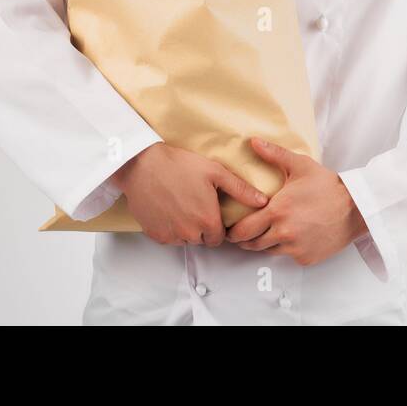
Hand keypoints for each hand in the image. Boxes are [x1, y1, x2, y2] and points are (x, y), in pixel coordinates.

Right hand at [110, 143, 268, 246]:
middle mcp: (189, 233)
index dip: (217, 225)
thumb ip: (241, 189)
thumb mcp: (215, 172)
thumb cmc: (180, 166)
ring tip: (182, 204)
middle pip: (202, 240)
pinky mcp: (154, 234)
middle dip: (202, 227)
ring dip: (186, 229)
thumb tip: (263, 201)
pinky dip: (169, 228)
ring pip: (184, 240)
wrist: (143, 165)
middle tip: (196, 204)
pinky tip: (168, 208)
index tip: (211, 211)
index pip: (219, 238)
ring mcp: (170, 235)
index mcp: (207, 220)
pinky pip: (168, 237)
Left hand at [226, 137, 367, 265]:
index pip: (243, 230)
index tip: (232, 227)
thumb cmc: (329, 187)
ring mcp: (295, 248)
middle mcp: (284, 233)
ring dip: (266, 243)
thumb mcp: (301, 166)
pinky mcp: (306, 258)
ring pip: (269, 251)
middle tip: (245, 231)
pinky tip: (294, 235)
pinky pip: (289, 256)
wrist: (357, 207)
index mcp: (277, 211)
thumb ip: (274, 154)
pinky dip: (288, 248)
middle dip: (245, 239)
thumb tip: (253, 142)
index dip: (234, 231)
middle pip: (252, 244)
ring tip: (269, 231)